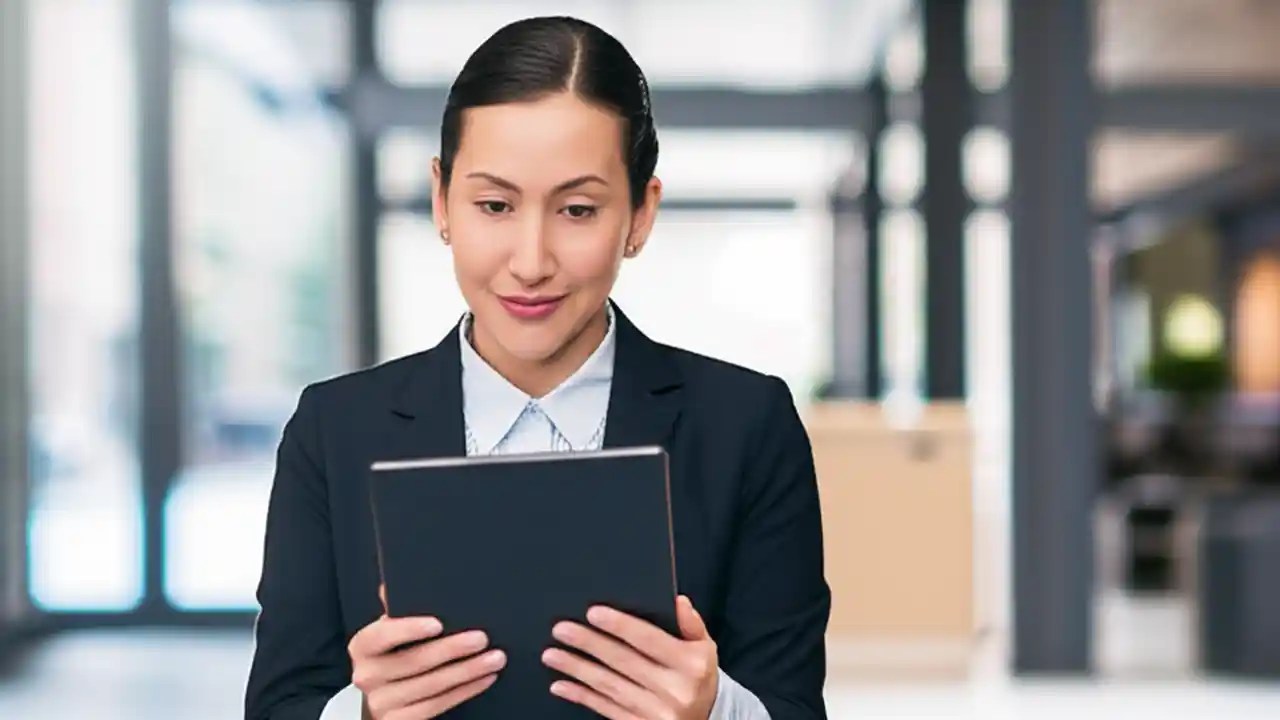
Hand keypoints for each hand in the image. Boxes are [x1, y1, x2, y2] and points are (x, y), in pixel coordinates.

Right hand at [351, 584, 505, 718]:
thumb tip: (396, 583)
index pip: (381, 635)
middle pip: (414, 662)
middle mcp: (367, 676)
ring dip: (467, 671)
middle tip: (482, 638)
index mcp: (363, 646)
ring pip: (430, 686)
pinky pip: (436, 706)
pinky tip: (484, 678)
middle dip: (452, 649)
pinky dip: (464, 691)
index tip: (438, 623)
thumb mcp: (391, 631)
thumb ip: (398, 609)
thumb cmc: (393, 654)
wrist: (383, 697)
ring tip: (494, 658)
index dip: (408, 629)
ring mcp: (381, 702)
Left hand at [543, 595, 718, 719]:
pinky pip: (606, 709)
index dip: (620, 626)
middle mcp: (675, 691)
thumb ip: (692, 624)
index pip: (650, 640)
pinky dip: (582, 696)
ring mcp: (657, 714)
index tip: (593, 613)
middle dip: (589, 643)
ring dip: (577, 669)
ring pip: (609, 686)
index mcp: (691, 665)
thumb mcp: (704, 649)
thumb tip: (678, 601)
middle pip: (624, 661)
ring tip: (552, 654)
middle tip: (561, 629)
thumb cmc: (697, 677)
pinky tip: (562, 685)